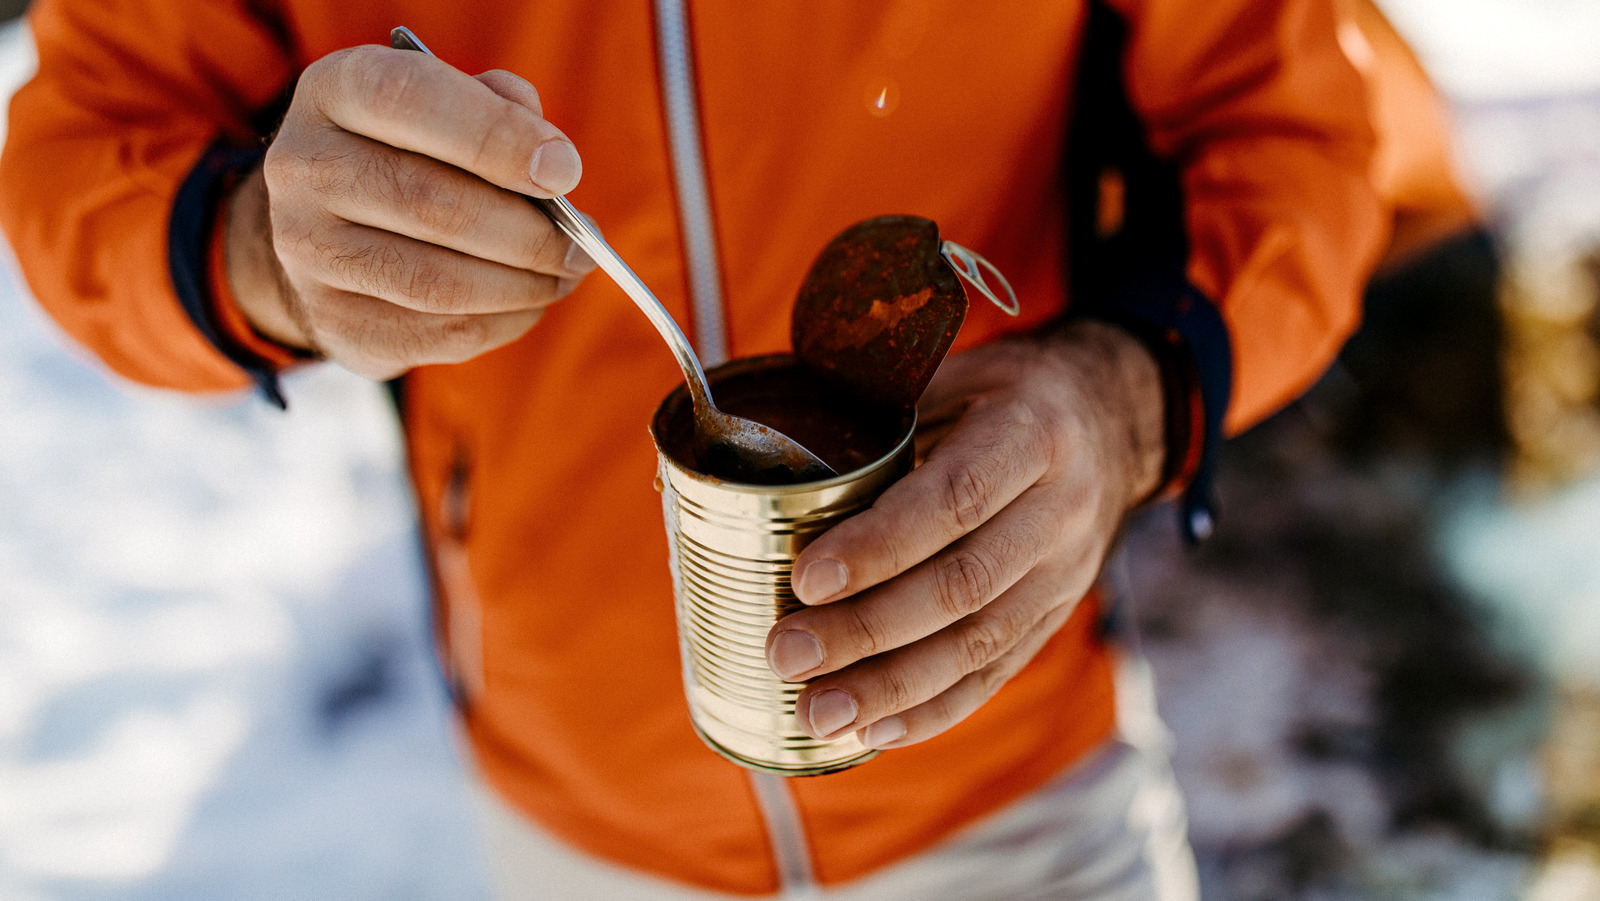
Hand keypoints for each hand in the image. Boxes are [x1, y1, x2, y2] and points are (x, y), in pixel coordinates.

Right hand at [224, 46, 594, 378]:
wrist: (332, 225)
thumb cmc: (411, 151)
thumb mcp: (444, 101)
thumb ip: (498, 106)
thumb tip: (551, 158)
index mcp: (335, 91)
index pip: (409, 100)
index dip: (496, 136)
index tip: (563, 171)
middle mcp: (303, 168)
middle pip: (433, 205)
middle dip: (529, 232)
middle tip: (581, 243)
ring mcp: (308, 252)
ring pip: (439, 282)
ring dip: (524, 284)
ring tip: (564, 273)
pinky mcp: (336, 322)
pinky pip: (441, 332)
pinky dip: (505, 320)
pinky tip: (530, 300)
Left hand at [765, 321, 1166, 748]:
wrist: (1113, 423)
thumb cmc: (1006, 394)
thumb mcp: (958, 376)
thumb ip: (884, 415)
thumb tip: (774, 453)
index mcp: (1034, 433)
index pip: (955, 499)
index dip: (879, 545)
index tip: (804, 579)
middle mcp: (1061, 509)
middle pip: (961, 584)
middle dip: (867, 630)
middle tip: (788, 653)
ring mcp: (1066, 572)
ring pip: (979, 643)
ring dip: (891, 687)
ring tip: (816, 712)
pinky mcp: (1057, 615)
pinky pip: (997, 673)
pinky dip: (932, 709)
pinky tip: (873, 731)